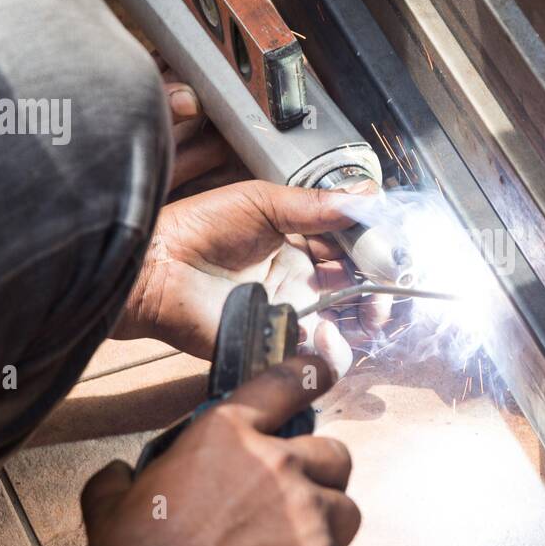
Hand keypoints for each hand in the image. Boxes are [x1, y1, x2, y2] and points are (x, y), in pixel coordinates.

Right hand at [79, 356, 359, 545]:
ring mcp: (308, 513)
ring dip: (325, 532)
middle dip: (321, 478)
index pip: (286, 383)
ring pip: (346, 512)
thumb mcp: (112, 500)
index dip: (313, 371)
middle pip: (334, 456)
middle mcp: (278, 463)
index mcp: (227, 433)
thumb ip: (124, 477)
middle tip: (295, 507)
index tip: (327, 367)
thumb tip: (118, 475)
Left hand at [114, 82, 391, 371]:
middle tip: (384, 281)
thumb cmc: (200, 228)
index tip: (386, 247)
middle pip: (359, 281)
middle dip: (379, 283)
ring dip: (367, 313)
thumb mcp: (263, 202)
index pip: (352, 243)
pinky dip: (337, 342)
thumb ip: (316, 204)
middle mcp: (303, 275)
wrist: (158, 269)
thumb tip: (367, 197)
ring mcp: (295, 308)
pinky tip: (333, 328)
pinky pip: (321, 347)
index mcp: (300, 239)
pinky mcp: (281, 338)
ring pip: (349, 316)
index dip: (373, 245)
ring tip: (370, 310)